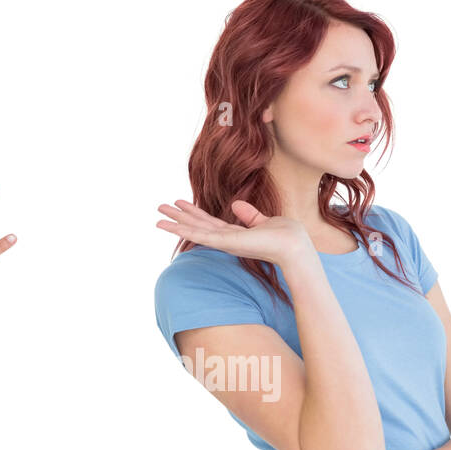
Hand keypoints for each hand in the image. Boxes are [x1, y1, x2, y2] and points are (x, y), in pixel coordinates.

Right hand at [156, 199, 311, 269]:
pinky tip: (171, 225)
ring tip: (158, 217)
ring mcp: (224, 242)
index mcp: (234, 234)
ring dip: (176, 224)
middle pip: (197, 225)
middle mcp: (226, 239)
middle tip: (160, 208)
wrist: (293, 246)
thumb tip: (236, 204)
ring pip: (194, 231)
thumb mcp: (263, 220)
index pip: (209, 222)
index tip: (180, 203)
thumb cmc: (285, 236)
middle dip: (179, 217)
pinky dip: (184, 230)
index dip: (194, 213)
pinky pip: (200, 235)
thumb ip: (249, 214)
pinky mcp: (225, 242)